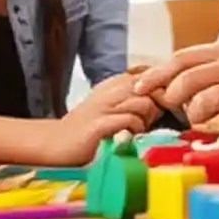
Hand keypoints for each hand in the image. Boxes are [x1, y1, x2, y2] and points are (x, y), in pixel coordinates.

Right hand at [44, 72, 158, 163]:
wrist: (56, 143)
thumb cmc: (88, 128)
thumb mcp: (111, 107)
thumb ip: (133, 101)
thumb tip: (162, 101)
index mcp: (113, 84)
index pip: (149, 75)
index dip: (160, 90)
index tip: (159, 105)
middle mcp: (109, 90)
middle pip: (150, 86)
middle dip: (158, 104)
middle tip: (151, 120)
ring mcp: (103, 106)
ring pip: (143, 102)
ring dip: (147, 119)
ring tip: (137, 130)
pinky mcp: (99, 124)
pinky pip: (130, 120)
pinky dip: (135, 130)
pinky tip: (128, 137)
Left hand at [133, 43, 218, 132]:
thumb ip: (206, 71)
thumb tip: (171, 86)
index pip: (181, 59)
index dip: (156, 73)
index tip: (137, 87)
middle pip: (189, 78)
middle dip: (171, 96)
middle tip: (169, 107)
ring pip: (208, 99)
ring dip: (196, 114)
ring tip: (198, 120)